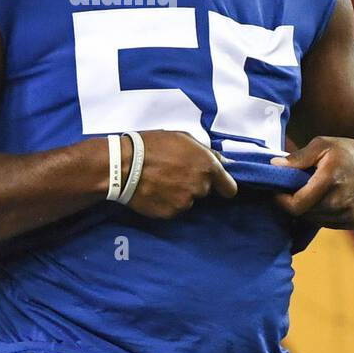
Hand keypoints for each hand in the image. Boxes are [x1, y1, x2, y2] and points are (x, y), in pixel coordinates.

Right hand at [120, 130, 236, 219]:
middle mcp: (200, 187)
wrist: (124, 165)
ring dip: (180, 194)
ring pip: (188, 201)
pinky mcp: (170, 214)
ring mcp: (185, 203)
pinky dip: (167, 202)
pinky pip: (174, 209)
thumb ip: (207, 152)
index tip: (217, 185)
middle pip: (205, 192)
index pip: (229, 188)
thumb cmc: (152, 146)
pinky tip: (155, 191)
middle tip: (175, 173)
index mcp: (207, 166)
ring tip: (161, 181)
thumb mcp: (182, 138)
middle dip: (195, 184)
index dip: (223, 186)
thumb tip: (224, 162)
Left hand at [270, 137, 353, 229]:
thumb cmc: (351, 153)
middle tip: (292, 189)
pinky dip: (319, 213)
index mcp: (329, 180)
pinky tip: (323, 199)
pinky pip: (325, 222)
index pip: (295, 205)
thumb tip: (274, 166)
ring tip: (309, 192)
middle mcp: (337, 202)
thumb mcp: (324, 145)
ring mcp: (346, 215)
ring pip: (313, 219)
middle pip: (302, 213)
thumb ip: (298, 157)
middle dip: (293, 202)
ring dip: (306, 208)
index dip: (281, 200)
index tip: (277, 191)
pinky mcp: (351, 222)